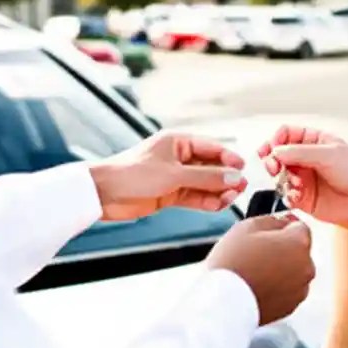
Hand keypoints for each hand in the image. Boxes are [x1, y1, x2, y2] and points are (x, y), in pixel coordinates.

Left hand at [90, 132, 246, 221]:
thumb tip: (233, 177)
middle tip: (240, 187)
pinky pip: (194, 197)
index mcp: (177, 142)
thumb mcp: (173, 175)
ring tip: (231, 198)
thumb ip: (205, 178)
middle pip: (209, 167)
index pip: (211, 148)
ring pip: (203, 183)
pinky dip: (206, 201)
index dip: (228, 158)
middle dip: (225, 177)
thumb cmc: (132, 174)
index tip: (243, 168)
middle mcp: (177, 158)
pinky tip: (218, 205)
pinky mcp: (168, 194)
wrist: (103, 193)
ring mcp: (173, 177)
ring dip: (218, 191)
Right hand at [206, 215, 314, 325]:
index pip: (300, 227)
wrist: (224, 303)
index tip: (270, 233)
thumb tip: (282, 222)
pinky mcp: (290, 308)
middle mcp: (306, 267)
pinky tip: (257, 286)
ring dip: (281, 271)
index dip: (282, 228)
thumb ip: (272, 220)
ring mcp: (299, 290)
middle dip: (283, 251)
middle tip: (256, 254)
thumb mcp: (247, 226)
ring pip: (294, 273)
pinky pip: (287, 292)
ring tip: (254, 273)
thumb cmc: (233, 264)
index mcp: (299, 243)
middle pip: (298, 252)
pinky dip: (277, 289)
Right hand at [256, 125, 347, 227]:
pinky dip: (287, 195)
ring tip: (294, 183)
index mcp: (313, 141)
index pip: (285, 135)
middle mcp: (306, 159)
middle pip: (277, 156)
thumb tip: (275, 151)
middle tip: (274, 167)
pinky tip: (296, 195)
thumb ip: (299, 152)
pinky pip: (287, 196)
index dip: (275, 140)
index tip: (271, 149)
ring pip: (279, 177)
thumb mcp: (328, 154)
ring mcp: (305, 179)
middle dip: (272, 161)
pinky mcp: (306, 199)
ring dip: (281, 179)